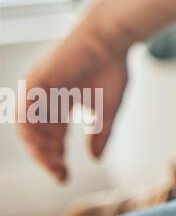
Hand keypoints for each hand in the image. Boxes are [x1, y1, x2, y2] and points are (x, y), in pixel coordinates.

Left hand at [17, 24, 129, 182]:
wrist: (109, 39)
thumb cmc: (111, 68)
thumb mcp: (107, 109)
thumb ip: (100, 134)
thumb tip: (95, 159)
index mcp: (62, 103)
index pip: (52, 137)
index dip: (57, 158)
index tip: (65, 177)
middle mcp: (45, 98)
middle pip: (38, 136)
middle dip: (47, 158)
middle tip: (59, 173)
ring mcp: (37, 90)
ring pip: (27, 128)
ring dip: (38, 148)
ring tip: (52, 162)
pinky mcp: (34, 82)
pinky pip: (24, 114)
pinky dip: (32, 132)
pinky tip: (46, 146)